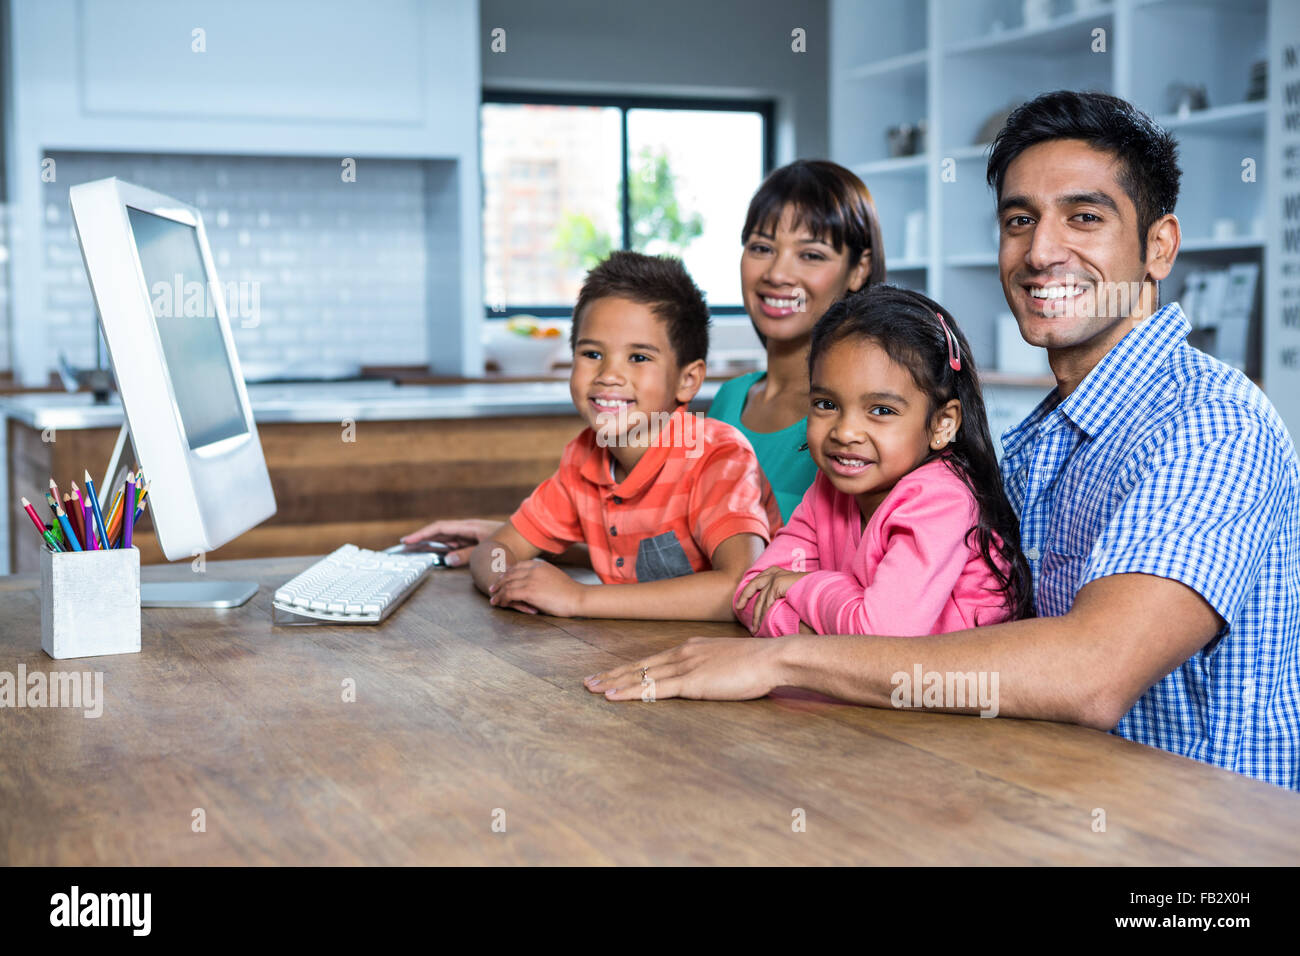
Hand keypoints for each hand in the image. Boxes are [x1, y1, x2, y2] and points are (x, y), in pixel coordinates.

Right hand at [401, 517, 502, 566]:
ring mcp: (470, 536)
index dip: (422, 534)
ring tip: (415, 550)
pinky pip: (455, 545)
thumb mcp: (487, 549)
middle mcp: (467, 529)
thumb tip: (447, 559)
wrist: (528, 537)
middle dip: (422, 539)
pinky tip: (437, 555)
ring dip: (431, 545)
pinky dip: (444, 550)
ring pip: (446, 540)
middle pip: (439, 533)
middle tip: (405, 547)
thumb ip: (466, 555)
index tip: (407, 540)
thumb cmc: (510, 541)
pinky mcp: (475, 543)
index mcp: (468, 527)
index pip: (439, 528)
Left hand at [488, 558, 586, 616]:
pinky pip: (509, 594)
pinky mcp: (529, 591)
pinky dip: (502, 599)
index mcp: (540, 565)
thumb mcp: (554, 577)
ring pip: (507, 584)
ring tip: (493, 599)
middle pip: (509, 574)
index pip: (517, 566)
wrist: (578, 597)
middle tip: (492, 589)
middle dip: (499, 582)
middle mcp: (533, 570)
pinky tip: (499, 603)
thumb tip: (534, 584)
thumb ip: (541, 577)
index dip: (507, 573)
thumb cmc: (570, 592)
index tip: (501, 579)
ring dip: (498, 592)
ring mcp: (530, 580)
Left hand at [583, 636, 785, 700]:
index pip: (651, 659)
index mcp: (690, 648)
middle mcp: (682, 654)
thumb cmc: (757, 663)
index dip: (627, 668)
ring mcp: (685, 667)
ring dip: (614, 684)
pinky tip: (613, 697)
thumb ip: (709, 667)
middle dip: (612, 675)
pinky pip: (654, 688)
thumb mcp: (726, 660)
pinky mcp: (691, 682)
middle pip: (639, 665)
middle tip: (588, 683)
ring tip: (592, 690)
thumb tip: (703, 677)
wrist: (773, 657)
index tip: (609, 674)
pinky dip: (630, 692)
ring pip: (640, 675)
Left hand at [734, 567, 808, 629]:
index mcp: (776, 571)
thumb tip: (771, 606)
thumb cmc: (808, 592)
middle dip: (744, 597)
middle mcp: (774, 572)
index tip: (742, 602)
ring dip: (756, 616)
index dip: (748, 591)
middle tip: (738, 607)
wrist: (820, 589)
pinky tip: (760, 625)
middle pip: (753, 585)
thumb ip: (779, 594)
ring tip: (754, 628)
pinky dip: (763, 616)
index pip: (758, 580)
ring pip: (760, 600)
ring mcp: (775, 578)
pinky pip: (766, 604)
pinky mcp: (777, 584)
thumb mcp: (789, 590)